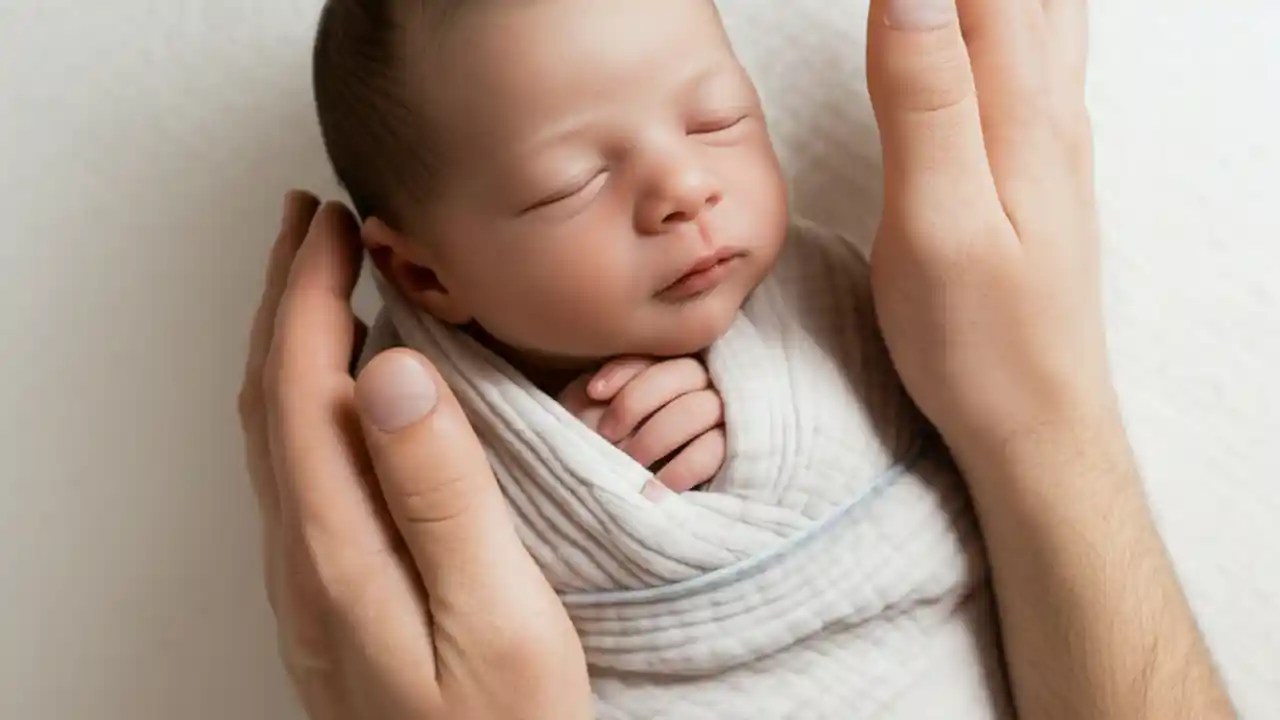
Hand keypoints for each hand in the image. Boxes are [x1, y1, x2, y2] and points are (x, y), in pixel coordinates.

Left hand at [238, 193, 590, 719]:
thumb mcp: (496, 613)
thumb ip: (441, 493)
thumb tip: (392, 368)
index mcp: (341, 548)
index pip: (304, 387)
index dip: (308, 294)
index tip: (331, 223)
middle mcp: (307, 558)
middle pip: (272, 399)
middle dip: (283, 300)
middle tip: (308, 224)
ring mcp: (313, 581)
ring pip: (277, 434)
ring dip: (290, 345)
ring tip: (317, 285)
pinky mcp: (334, 595)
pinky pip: (299, 470)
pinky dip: (307, 402)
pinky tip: (342, 396)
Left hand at [559, 356, 725, 492]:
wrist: (611, 487)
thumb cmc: (602, 442)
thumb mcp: (591, 413)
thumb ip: (598, 394)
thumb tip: (598, 392)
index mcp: (668, 365)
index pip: (657, 353)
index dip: (625, 370)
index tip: (593, 392)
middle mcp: (702, 382)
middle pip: (684, 372)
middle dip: (638, 402)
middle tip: (607, 435)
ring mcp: (721, 415)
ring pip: (701, 408)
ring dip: (659, 434)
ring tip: (631, 461)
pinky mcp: (730, 451)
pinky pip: (712, 451)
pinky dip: (683, 468)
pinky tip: (657, 486)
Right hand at [866, 2, 1232, 716]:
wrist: (1037, 424)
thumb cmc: (979, 340)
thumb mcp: (938, 220)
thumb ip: (925, 97)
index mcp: (1020, 109)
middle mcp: (1050, 107)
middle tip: (890, 0)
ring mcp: (1054, 136)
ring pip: (1043, 14)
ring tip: (939, 2)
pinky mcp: (1041, 167)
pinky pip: (1040, 50)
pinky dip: (1011, 16)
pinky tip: (993, 25)